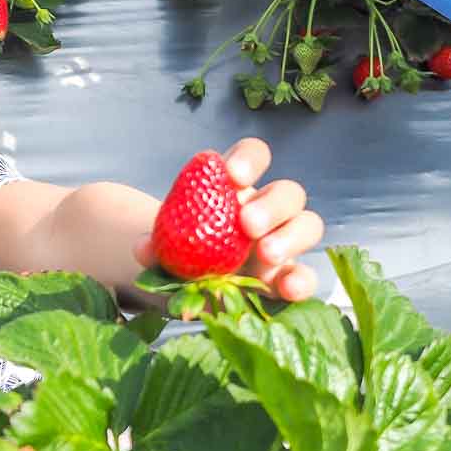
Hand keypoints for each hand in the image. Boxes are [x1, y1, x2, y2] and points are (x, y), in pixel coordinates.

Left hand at [136, 137, 324, 301]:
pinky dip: (302, 281)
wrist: (189, 294)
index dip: (248, 159)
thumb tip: (142, 247)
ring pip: (307, 224)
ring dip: (290, 236)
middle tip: (248, 225)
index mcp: (235, 190)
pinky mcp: (287, 278)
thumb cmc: (180, 258)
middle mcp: (267, 211)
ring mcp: (282, 244)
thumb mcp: (164, 252)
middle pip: (288, 191)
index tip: (233, 176)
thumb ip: (155, 246)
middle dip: (272, 204)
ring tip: (266, 255)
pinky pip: (307, 275)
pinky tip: (288, 290)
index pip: (253, 156)